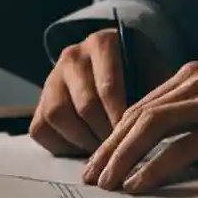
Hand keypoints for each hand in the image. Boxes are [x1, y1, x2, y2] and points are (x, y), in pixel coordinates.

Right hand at [29, 28, 165, 155]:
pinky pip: (41, 129)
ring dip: (83, 141)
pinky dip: (62, 146)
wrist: (119, 67)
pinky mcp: (40, 101)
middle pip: (85, 105)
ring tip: (104, 153)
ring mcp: (52, 77)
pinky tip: (85, 151)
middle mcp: (73, 55)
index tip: (135, 139)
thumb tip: (158, 128)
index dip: (121, 119)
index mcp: (103, 43)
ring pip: (58, 116)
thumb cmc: (142, 75)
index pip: (109, 87)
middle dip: (105, 134)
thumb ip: (157, 95)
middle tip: (123, 153)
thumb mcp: (155, 75)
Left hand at [81, 62, 197, 192]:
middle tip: (91, 177)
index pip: (140, 105)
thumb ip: (192, 116)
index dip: (114, 135)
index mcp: (192, 75)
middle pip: (137, 115)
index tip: (99, 160)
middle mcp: (196, 83)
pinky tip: (140, 185)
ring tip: (108, 184)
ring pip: (150, 128)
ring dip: (123, 157)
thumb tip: (158, 149)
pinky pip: (180, 148)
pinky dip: (155, 167)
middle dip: (109, 148)